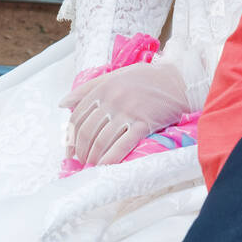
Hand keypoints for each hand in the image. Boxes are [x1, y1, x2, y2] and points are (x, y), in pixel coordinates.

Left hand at [57, 61, 189, 167]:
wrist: (178, 80)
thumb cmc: (146, 77)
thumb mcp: (115, 75)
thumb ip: (88, 88)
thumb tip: (62, 104)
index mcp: (103, 88)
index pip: (78, 116)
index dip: (70, 136)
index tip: (70, 149)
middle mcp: (112, 100)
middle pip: (87, 131)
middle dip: (80, 150)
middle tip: (81, 160)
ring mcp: (128, 112)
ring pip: (102, 140)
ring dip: (93, 156)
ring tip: (92, 164)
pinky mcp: (143, 123)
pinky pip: (122, 145)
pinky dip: (111, 158)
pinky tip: (105, 166)